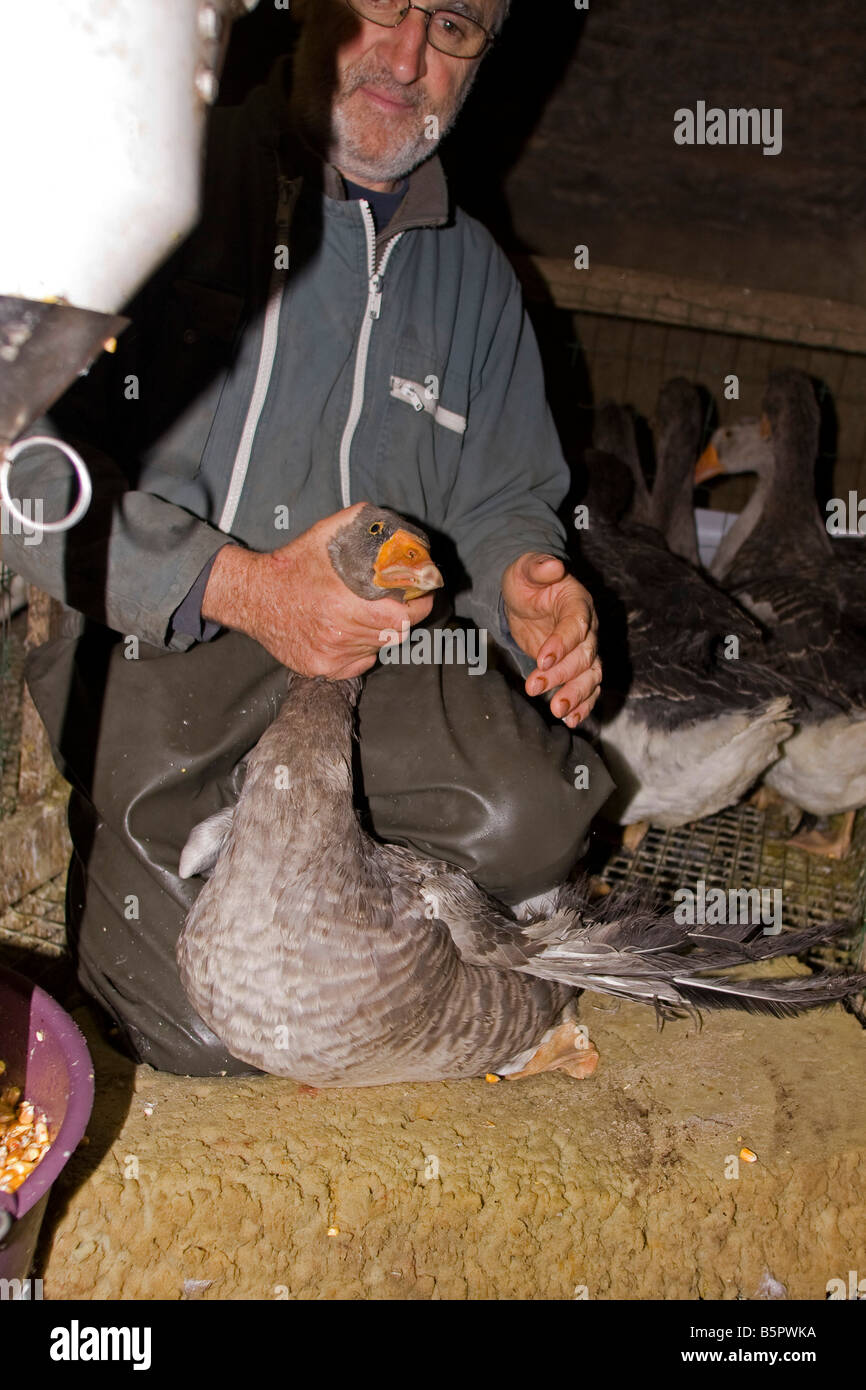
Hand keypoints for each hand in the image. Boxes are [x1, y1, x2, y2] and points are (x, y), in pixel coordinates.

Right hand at [202, 503, 433, 677]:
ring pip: (377, 648)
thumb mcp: (325, 534)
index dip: (420, 606)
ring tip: (370, 614)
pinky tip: (352, 632)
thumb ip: (362, 524)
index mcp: (344, 603)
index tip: (424, 595)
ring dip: (381, 632)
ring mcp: (330, 655)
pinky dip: (363, 650)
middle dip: (403, 617)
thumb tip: (397, 526)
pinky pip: (359, 663)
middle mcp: (338, 634)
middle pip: (394, 634)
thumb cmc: (291, 565)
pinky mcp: (321, 668)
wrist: (253, 596)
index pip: (403, 617)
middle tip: (401, 602)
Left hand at [502, 553, 600, 727]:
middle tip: (534, 686)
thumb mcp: (525, 568)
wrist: (527, 596)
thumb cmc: (526, 580)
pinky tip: (571, 720)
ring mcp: (584, 649)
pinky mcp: (576, 667)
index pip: (576, 625)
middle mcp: (588, 629)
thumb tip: (552, 565)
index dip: (562, 643)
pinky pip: (589, 688)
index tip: (542, 659)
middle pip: (584, 655)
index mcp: (578, 603)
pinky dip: (583, 705)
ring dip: (576, 694)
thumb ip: (538, 566)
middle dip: (561, 674)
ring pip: (591, 675)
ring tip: (557, 711)